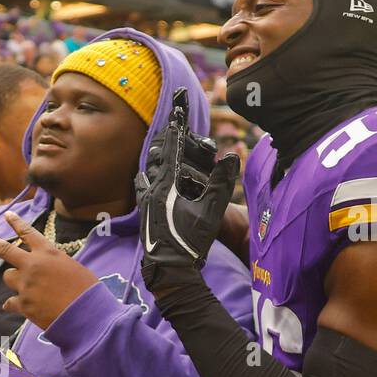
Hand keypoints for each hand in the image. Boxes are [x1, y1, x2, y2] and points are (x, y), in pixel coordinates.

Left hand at [0, 210, 100, 331]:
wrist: (85, 315)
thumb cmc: (86, 291)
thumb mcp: (74, 268)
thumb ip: (55, 265)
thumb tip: (48, 270)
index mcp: (48, 253)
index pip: (28, 233)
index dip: (16, 223)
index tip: (7, 215)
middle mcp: (33, 265)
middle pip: (6, 250)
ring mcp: (25, 284)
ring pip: (8, 277)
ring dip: (15, 280)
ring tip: (27, 288)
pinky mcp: (23, 304)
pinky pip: (10, 302)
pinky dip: (13, 305)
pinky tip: (15, 307)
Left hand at [135, 87, 237, 295]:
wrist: (167, 271)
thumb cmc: (189, 242)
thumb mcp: (211, 212)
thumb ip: (220, 183)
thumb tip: (231, 155)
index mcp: (167, 185)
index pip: (174, 148)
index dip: (178, 125)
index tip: (177, 105)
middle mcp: (152, 190)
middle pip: (158, 156)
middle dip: (167, 139)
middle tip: (171, 122)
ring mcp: (146, 202)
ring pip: (149, 171)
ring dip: (157, 158)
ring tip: (162, 148)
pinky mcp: (145, 214)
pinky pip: (145, 187)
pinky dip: (151, 177)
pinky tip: (150, 179)